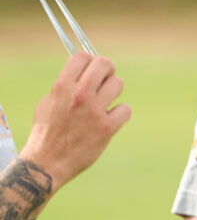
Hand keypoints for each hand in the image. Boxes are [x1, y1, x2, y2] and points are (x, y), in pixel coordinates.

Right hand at [20, 52, 130, 186]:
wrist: (47, 163)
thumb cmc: (47, 132)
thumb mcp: (48, 103)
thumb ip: (65, 85)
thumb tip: (83, 68)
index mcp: (61, 87)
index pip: (82, 56)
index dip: (89, 60)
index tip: (90, 68)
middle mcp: (79, 96)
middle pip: (104, 64)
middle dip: (107, 69)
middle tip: (106, 78)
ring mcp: (94, 112)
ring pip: (118, 84)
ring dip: (113, 91)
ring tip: (104, 102)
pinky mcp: (107, 128)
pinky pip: (125, 109)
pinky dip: (120, 113)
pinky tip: (110, 119)